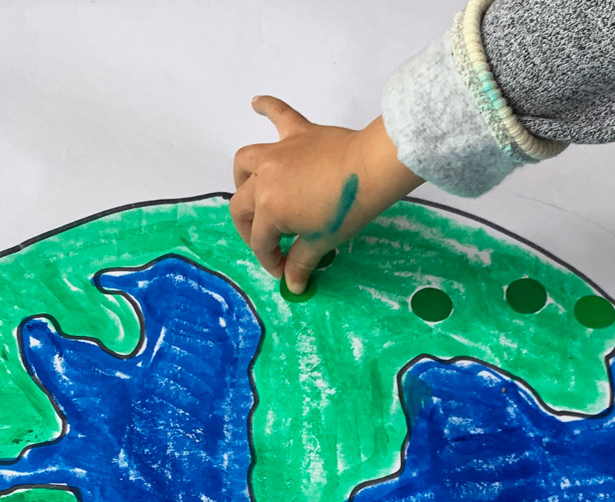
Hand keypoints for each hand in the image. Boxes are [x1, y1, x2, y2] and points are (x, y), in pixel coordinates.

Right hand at [232, 96, 421, 293]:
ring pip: (245, 162)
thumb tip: (292, 285)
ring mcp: (278, 152)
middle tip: (269, 243)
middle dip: (250, 230)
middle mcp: (264, 177)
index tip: (285, 271)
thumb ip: (301, 262)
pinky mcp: (298, 132)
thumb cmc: (346, 210)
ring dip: (242, 179)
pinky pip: (278, 113)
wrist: (371, 169)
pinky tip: (255, 103)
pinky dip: (266, 107)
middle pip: (243, 206)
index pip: (261, 241)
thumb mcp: (322, 242)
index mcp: (268, 208)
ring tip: (251, 191)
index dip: (270, 260)